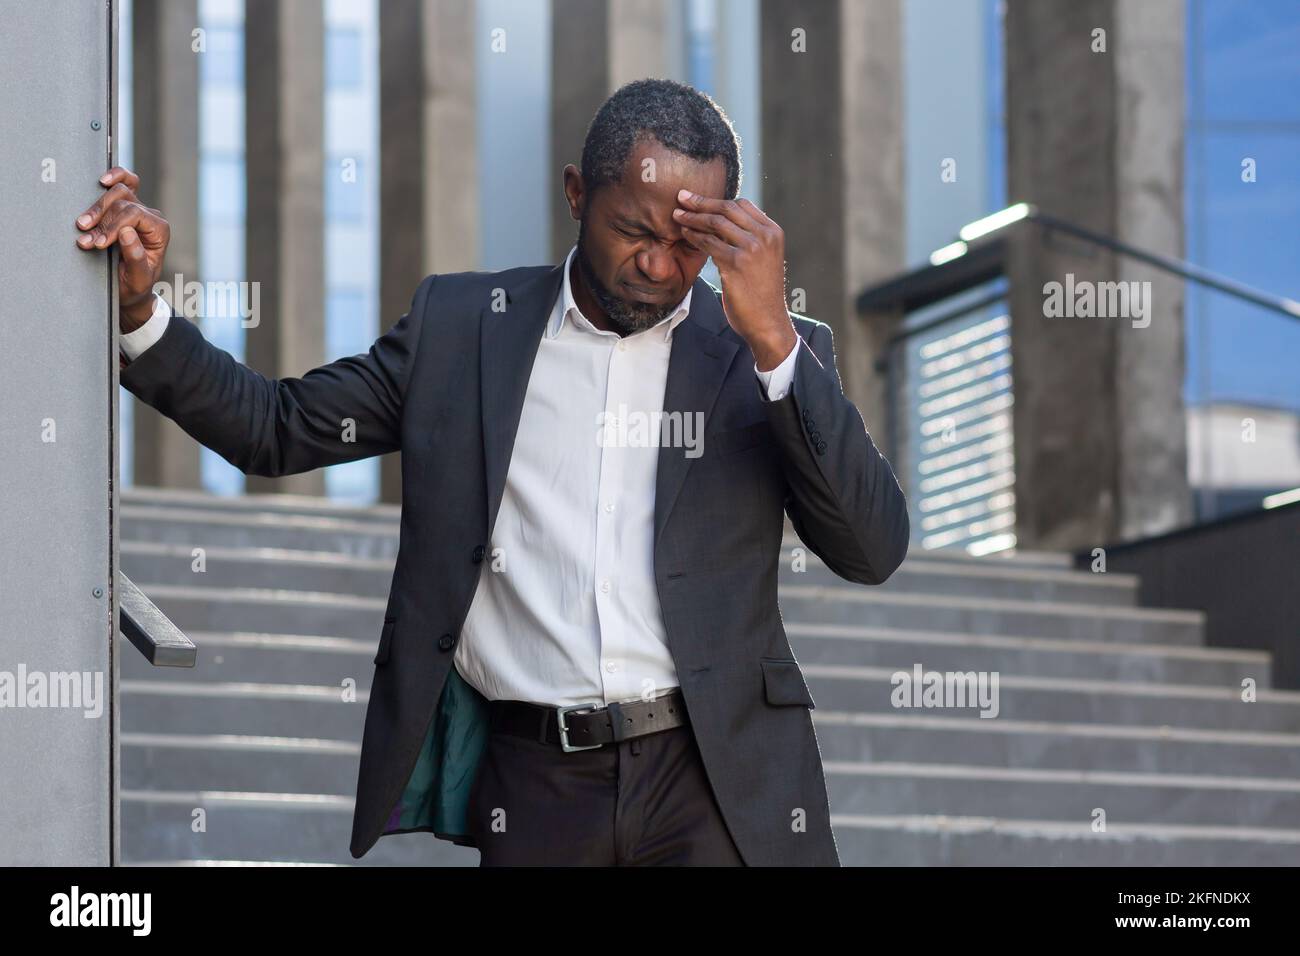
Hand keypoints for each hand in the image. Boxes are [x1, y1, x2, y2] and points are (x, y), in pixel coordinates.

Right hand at [75, 167, 170, 332]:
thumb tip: (127, 232)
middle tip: (85, 239)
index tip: (98, 244)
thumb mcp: (138, 278)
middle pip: (123, 203)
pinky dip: (115, 176)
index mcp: (159, 231)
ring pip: (118, 192)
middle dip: (102, 220)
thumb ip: (136, 258)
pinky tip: (102, 180)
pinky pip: (126, 182)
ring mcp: (139, 209)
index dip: (114, 227)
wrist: (131, 288)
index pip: (135, 216)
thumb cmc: (137, 284)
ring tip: (82, 225)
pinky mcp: (126, 206)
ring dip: (97, 208)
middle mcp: (151, 217)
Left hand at [672, 190, 796, 370]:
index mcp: (773, 232)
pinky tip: (684, 234)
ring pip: (716, 223)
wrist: (768, 322)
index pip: (742, 205)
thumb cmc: (761, 294)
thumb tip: (723, 225)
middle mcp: (765, 236)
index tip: (699, 199)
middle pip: (728, 209)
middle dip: (701, 202)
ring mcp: (752, 249)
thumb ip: (750, 240)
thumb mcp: (764, 260)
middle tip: (681, 197)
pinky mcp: (736, 263)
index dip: (717, 200)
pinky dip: (694, 236)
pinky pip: (709, 243)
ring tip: (677, 215)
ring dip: (693, 217)